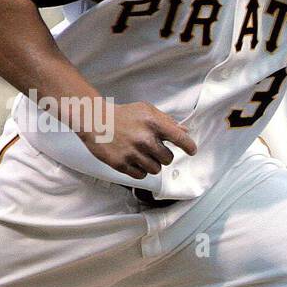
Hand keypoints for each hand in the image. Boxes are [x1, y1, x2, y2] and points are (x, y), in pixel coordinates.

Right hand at [78, 100, 196, 179]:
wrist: (95, 120)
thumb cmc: (123, 115)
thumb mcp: (146, 110)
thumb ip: (167, 121)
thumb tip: (185, 131)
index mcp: (153, 123)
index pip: (180, 139)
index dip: (189, 147)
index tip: (191, 151)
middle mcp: (144, 139)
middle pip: (168, 159)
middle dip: (163, 155)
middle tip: (153, 149)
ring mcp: (132, 153)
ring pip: (156, 170)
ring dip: (152, 164)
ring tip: (142, 154)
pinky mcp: (121, 164)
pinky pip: (141, 176)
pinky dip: (140, 170)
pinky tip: (134, 160)